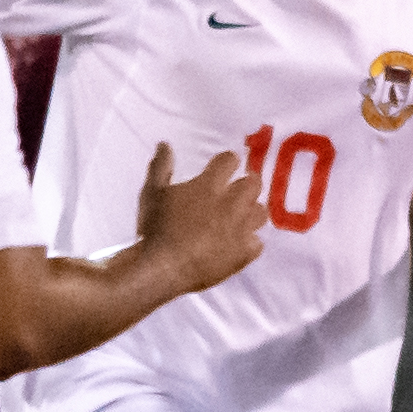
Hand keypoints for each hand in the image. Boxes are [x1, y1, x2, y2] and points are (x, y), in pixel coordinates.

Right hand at [136, 142, 264, 291]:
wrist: (162, 268)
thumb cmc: (155, 228)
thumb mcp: (152, 193)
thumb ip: (160, 167)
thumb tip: (164, 144)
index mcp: (209, 185)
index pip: (230, 161)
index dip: (228, 162)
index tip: (225, 166)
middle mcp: (231, 204)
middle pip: (254, 184)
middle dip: (248, 184)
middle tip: (239, 191)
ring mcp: (240, 229)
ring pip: (261, 213)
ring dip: (252, 212)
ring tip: (241, 218)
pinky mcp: (243, 253)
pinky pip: (258, 243)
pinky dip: (250, 242)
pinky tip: (240, 245)